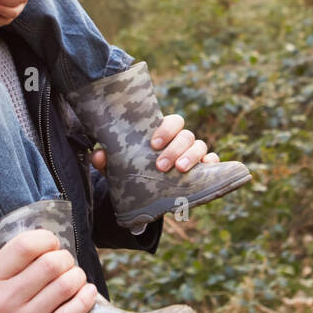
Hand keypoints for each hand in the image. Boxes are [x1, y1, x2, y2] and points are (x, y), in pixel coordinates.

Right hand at [0, 229, 96, 312]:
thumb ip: (4, 264)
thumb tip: (38, 240)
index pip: (24, 246)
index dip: (46, 239)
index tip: (51, 244)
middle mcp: (5, 299)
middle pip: (51, 263)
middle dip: (66, 259)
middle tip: (65, 263)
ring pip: (65, 286)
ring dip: (77, 277)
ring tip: (75, 278)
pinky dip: (85, 299)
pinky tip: (87, 292)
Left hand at [88, 113, 219, 174]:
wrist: (145, 191)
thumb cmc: (134, 168)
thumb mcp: (119, 165)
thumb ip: (107, 159)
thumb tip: (98, 155)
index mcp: (163, 133)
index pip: (172, 121)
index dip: (166, 129)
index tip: (154, 144)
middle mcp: (181, 141)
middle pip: (186, 135)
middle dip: (175, 148)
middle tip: (161, 165)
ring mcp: (194, 154)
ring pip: (200, 146)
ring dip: (191, 156)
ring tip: (180, 170)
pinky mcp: (204, 170)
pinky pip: (213, 163)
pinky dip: (212, 165)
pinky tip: (206, 170)